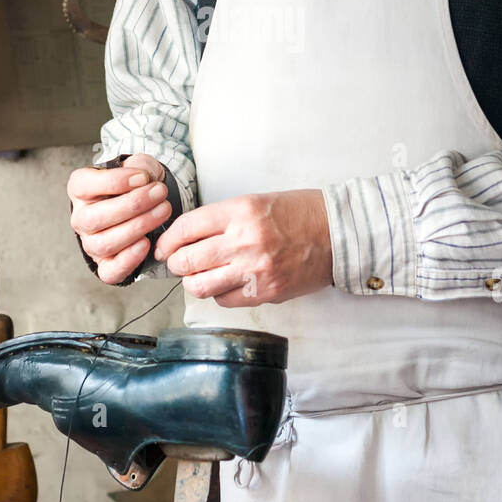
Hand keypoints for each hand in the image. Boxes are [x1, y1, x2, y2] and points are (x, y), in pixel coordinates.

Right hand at [67, 154, 172, 284]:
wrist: (146, 206)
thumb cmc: (137, 185)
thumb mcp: (139, 166)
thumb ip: (140, 166)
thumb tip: (143, 178)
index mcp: (80, 190)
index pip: (83, 186)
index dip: (114, 181)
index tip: (143, 177)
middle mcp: (81, 218)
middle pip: (95, 218)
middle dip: (132, 205)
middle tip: (160, 193)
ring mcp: (91, 243)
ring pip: (103, 244)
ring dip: (137, 228)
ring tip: (162, 211)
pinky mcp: (105, 265)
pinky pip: (109, 271)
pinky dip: (128, 260)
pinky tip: (146, 243)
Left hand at [152, 189, 332, 307]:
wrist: (337, 232)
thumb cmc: (298, 213)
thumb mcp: (255, 201)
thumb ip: (221, 219)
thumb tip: (187, 238)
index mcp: (239, 212)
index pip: (185, 228)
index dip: (167, 240)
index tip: (164, 247)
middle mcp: (244, 241)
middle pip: (187, 260)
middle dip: (175, 264)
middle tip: (178, 263)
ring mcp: (254, 270)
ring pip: (200, 286)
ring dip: (193, 282)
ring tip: (199, 276)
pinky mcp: (265, 292)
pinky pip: (224, 300)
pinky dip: (218, 294)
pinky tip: (225, 283)